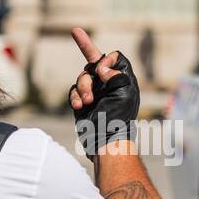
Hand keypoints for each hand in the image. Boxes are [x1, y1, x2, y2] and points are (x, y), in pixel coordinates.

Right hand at [69, 27, 139, 158]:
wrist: (104, 140)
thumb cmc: (118, 118)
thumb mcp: (124, 94)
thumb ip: (116, 75)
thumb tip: (101, 69)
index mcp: (122, 79)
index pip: (115, 58)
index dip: (107, 60)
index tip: (101, 71)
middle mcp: (109, 83)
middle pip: (93, 63)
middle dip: (88, 75)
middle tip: (84, 65)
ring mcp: (95, 91)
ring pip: (82, 77)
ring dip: (83, 89)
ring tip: (87, 103)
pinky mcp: (83, 100)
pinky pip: (74, 91)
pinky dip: (75, 98)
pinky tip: (78, 107)